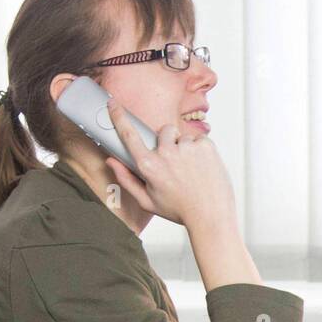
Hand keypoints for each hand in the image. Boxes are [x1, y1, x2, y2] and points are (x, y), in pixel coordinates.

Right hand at [105, 101, 236, 230]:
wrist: (210, 216)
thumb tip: (111, 161)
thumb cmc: (180, 211)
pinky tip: (202, 168)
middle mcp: (166, 153)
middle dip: (168, 142)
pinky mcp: (205, 145)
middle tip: (176, 164)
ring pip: (183, 137)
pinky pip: (199, 139)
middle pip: (163, 132)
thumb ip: (126, 180)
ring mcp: (186, 147)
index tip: (114, 105)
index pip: (129, 134)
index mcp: (149, 166)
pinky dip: (200, 151)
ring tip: (191, 171)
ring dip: (185, 149)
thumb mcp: (147, 201)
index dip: (119, 117)